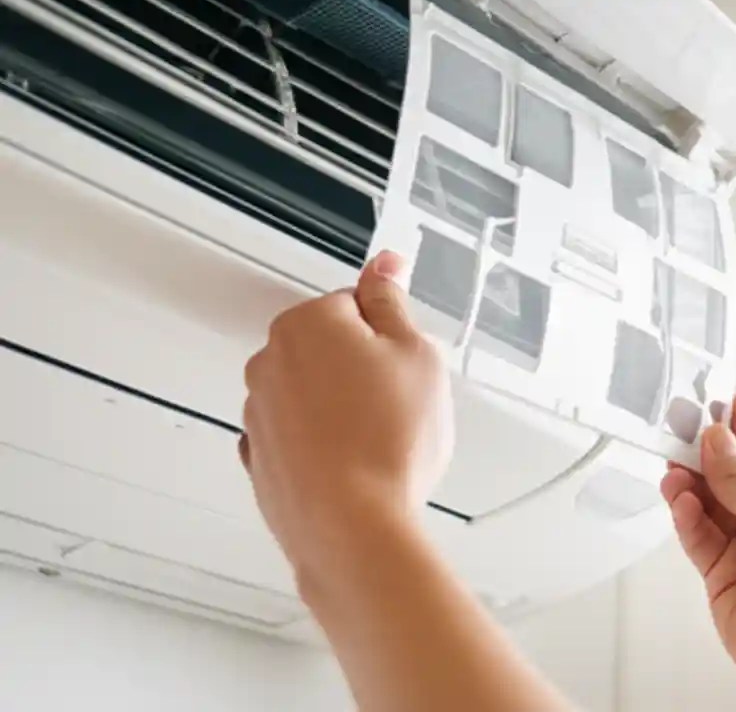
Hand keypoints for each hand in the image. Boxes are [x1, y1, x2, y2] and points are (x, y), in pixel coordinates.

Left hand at [240, 250, 452, 581]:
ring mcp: (260, 412)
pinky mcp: (262, 458)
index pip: (356, 304)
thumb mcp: (417, 355)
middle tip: (401, 401)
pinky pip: (299, 435)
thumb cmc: (386, 443)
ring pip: (313, 392)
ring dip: (344, 407)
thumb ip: (393, 302)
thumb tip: (384, 267)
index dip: (391, 334)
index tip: (407, 358)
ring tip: (382, 440)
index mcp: (307, 323)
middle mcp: (270, 361)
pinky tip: (356, 463)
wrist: (352, 527)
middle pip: (329, 346)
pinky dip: (323, 444)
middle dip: (365, 368)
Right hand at [661, 398, 735, 711]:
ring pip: (708, 501)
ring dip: (689, 484)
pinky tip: (680, 503)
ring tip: (672, 470)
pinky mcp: (723, 573)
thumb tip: (715, 439)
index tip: (703, 398)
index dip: (733, 420)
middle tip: (672, 427)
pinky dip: (686, 517)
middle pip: (730, 469)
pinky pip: (698, 535)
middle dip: (702, 451)